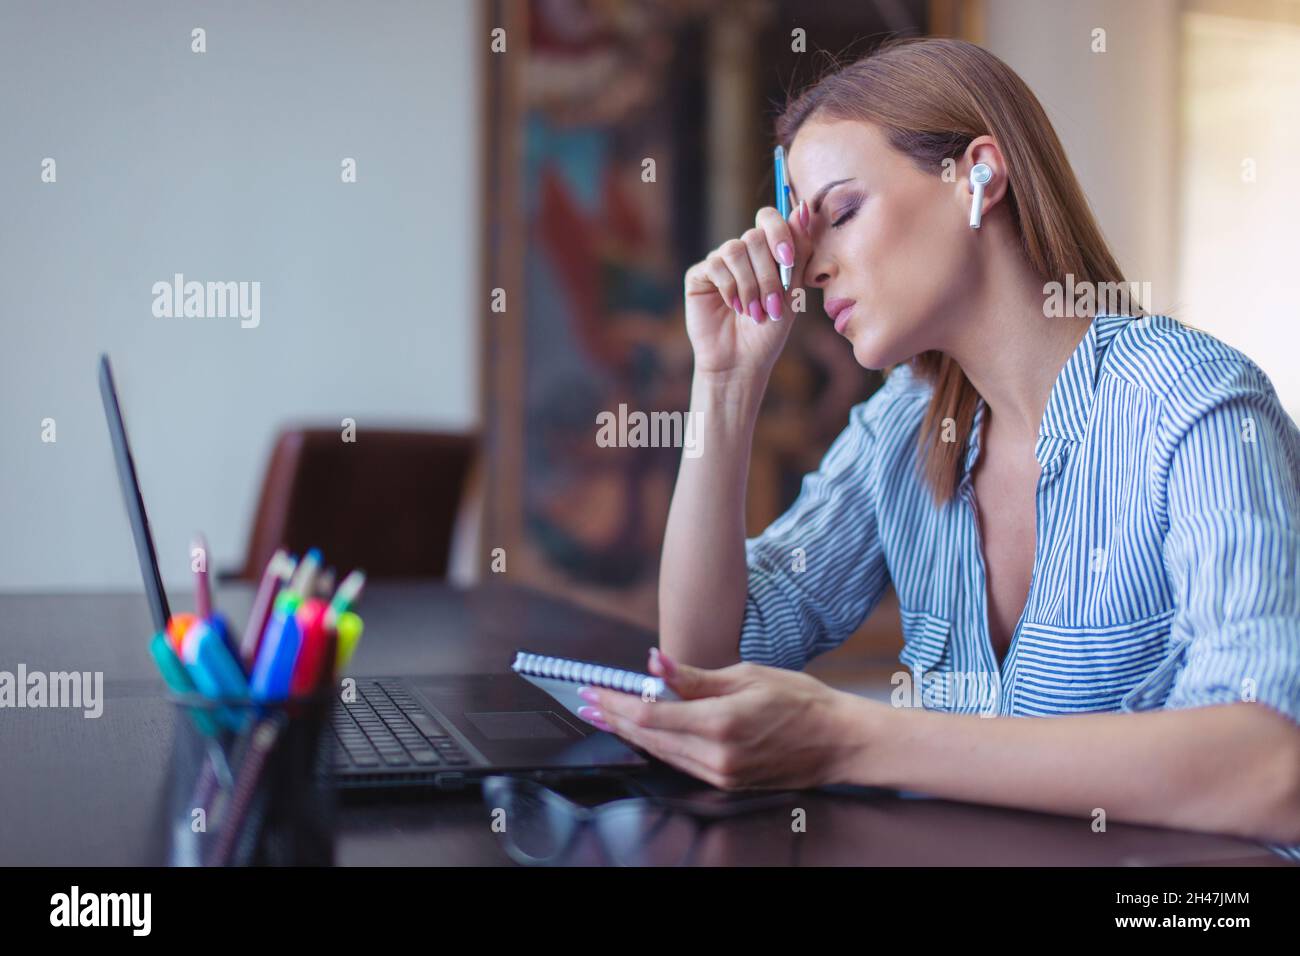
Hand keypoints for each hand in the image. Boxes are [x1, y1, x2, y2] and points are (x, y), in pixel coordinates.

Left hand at [575, 646, 878, 790]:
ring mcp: (721, 773)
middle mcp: (716, 755)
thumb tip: (656, 662)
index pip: (651, 713)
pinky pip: (681, 762)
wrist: (838, 741)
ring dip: (631, 732)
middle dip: (614, 717)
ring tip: (606, 714)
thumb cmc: (800, 701)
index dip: (616, 702)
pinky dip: (658, 744)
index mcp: (720, 723)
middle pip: (649, 736)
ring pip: (661, 752)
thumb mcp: (747, 676)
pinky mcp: (726, 781)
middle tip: (588, 701)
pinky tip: (645, 731)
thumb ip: (695, 676)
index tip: (593, 689)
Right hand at [682, 201, 812, 380]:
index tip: (787, 259)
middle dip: (768, 274)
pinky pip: (715, 266)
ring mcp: (719, 263)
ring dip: (749, 284)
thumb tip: (801, 209)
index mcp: (765, 253)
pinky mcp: (699, 276)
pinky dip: (729, 288)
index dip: (780, 231)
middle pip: (754, 237)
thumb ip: (798, 252)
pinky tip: (734, 307)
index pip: (770, 219)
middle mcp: (741, 253)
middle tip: (771, 305)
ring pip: (734, 250)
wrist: (741, 361)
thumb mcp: (792, 291)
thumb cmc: (768, 331)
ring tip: (753, 312)